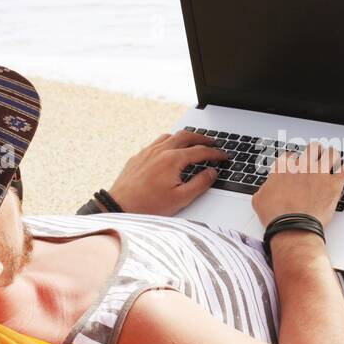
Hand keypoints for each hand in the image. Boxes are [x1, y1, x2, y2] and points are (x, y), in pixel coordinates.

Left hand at [106, 130, 227, 215]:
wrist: (120, 207)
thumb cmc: (148, 205)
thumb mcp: (181, 198)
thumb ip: (200, 183)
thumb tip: (212, 172)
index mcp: (173, 159)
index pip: (200, 151)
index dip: (215, 153)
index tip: (223, 155)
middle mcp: (160, 151)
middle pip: (186, 136)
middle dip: (201, 138)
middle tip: (212, 142)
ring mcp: (147, 152)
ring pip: (170, 136)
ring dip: (184, 137)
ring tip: (192, 143)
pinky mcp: (138, 157)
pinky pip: (156, 142)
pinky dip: (169, 142)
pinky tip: (169, 150)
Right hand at [252, 142, 343, 228]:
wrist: (292, 228)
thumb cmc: (276, 216)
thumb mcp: (259, 199)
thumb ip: (266, 186)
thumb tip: (269, 186)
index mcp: (284, 166)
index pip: (292, 155)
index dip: (295, 162)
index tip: (297, 168)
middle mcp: (302, 165)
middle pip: (313, 148)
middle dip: (315, 153)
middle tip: (317, 160)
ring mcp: (319, 173)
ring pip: (331, 154)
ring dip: (332, 158)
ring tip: (333, 163)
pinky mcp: (333, 183)